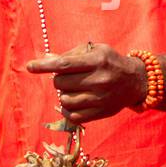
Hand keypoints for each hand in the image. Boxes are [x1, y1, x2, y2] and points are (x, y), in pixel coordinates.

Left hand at [26, 42, 147, 125]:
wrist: (135, 81)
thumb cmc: (109, 62)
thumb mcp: (95, 50)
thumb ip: (71, 54)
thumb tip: (46, 59)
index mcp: (97, 60)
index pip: (65, 64)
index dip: (44, 66)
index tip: (30, 66)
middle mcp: (99, 80)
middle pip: (61, 83)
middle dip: (58, 79)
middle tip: (68, 77)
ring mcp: (100, 98)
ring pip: (64, 100)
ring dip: (63, 94)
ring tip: (73, 89)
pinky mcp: (101, 113)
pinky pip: (72, 116)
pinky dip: (67, 110)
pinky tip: (73, 102)